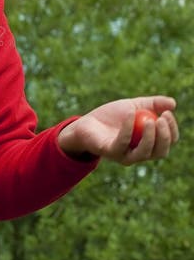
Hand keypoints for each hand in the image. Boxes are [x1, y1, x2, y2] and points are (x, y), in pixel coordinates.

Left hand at [58, 96, 178, 164]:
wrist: (86, 123)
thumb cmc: (112, 117)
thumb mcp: (134, 106)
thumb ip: (153, 104)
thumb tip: (173, 103)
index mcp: (148, 144)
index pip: (167, 142)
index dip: (171, 130)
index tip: (168, 113)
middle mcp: (139, 154)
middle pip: (160, 151)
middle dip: (164, 136)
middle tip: (162, 119)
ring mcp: (125, 156)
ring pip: (144, 152)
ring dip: (150, 137)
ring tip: (150, 120)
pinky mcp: (110, 152)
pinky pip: (122, 143)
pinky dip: (128, 128)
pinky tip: (130, 114)